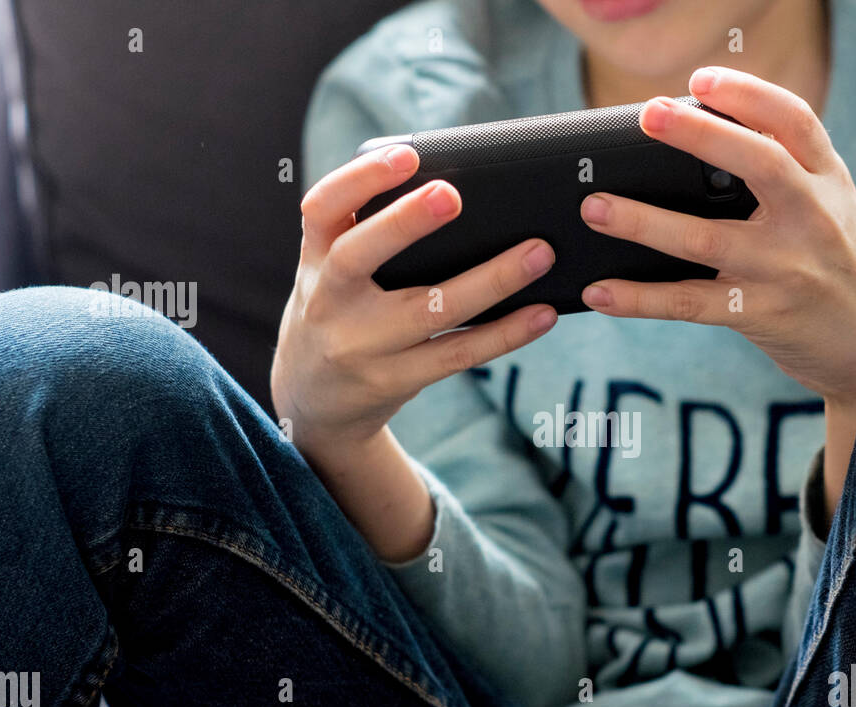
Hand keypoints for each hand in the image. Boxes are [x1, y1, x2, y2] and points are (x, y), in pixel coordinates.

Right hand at [271, 144, 557, 461]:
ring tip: (538, 254)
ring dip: (491, 280)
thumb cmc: (340, 316)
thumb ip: (365, 233)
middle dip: (404, 222)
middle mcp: (329, 301)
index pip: (322, 208)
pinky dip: (505, 333)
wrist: (314, 401)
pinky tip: (541, 314)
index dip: (360, 179)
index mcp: (315, 260)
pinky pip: (458, 353)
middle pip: (358, 256)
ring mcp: (361, 346)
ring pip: (429, 309)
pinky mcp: (394, 380)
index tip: (406, 155)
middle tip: (454, 195)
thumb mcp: (329, 273)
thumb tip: (451, 185)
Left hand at [578, 66, 855, 412]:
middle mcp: (812, 219)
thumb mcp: (834, 212)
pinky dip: (639, 298)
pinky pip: (688, 303)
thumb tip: (699, 145)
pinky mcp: (760, 315)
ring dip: (643, 222)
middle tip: (648, 115)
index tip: (701, 81)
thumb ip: (788, 177)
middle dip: (699, 135)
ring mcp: (785, 270)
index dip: (748, 94)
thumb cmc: (842, 272)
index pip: (795, 121)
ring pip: (705, 239)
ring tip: (595, 208)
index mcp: (830, 183)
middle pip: (757, 163)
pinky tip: (601, 290)